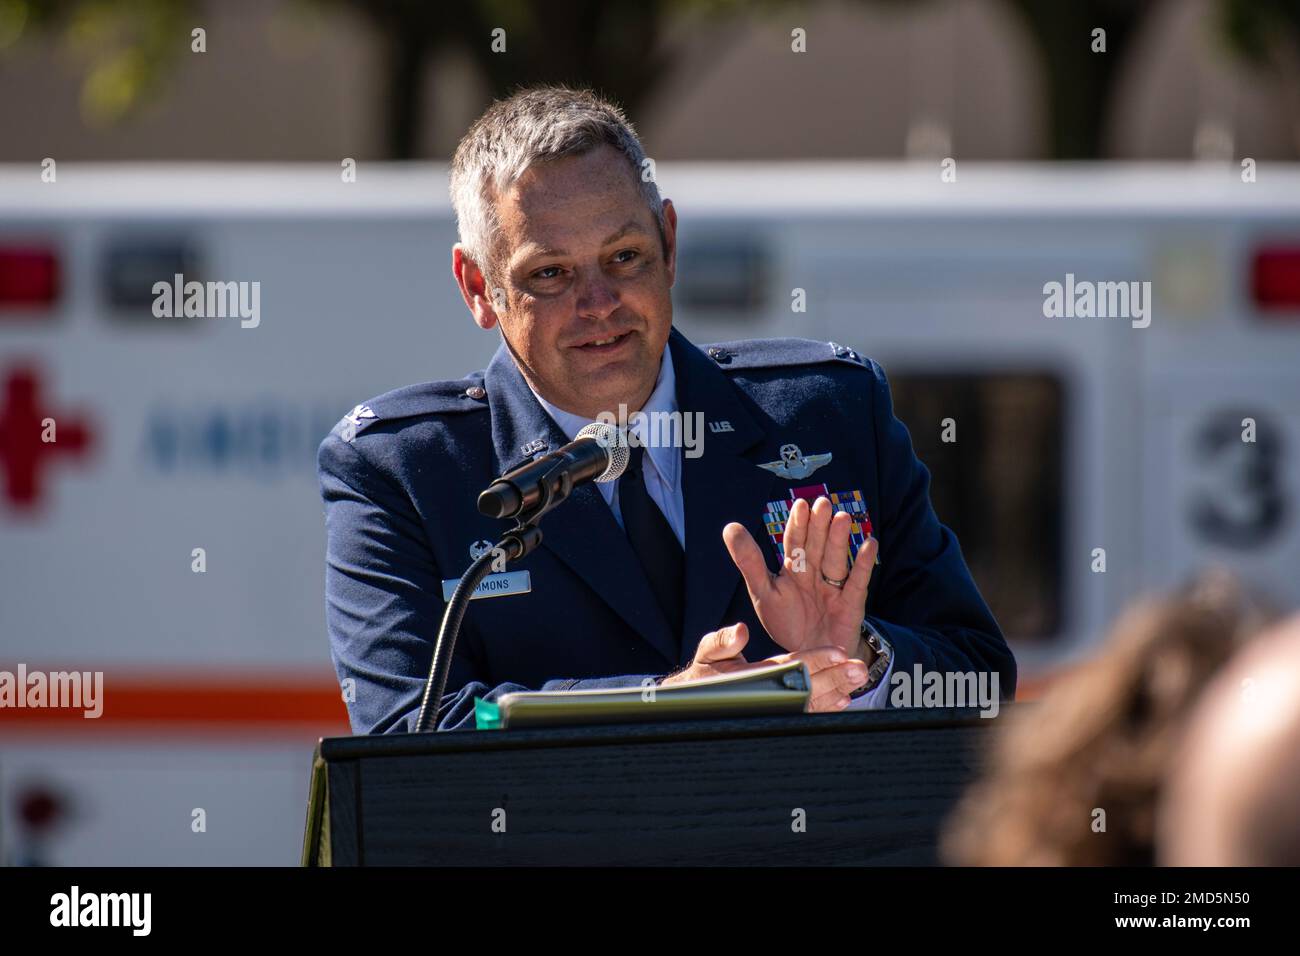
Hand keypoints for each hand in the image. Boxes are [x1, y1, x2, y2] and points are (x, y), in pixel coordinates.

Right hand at [662, 625, 867, 711]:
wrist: (693, 706)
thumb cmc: (704, 674)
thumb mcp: (708, 653)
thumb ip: (722, 642)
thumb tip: (740, 631)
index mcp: (754, 676)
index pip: (790, 666)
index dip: (815, 660)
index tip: (838, 653)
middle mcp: (769, 695)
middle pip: (808, 686)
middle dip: (835, 677)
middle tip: (859, 670)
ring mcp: (776, 709)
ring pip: (812, 702)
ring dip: (837, 691)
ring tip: (858, 680)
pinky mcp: (780, 716)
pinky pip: (807, 714)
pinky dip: (826, 708)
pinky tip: (844, 701)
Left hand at [723, 496, 878, 657]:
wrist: (810, 659)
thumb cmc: (786, 622)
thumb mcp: (763, 592)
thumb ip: (749, 561)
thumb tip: (730, 526)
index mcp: (794, 570)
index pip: (795, 543)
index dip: (798, 525)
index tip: (800, 505)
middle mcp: (815, 574)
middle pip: (817, 547)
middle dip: (819, 526)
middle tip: (823, 503)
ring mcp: (834, 588)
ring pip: (836, 560)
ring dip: (839, 540)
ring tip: (842, 518)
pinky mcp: (851, 605)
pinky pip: (858, 582)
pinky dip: (863, 564)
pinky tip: (870, 544)